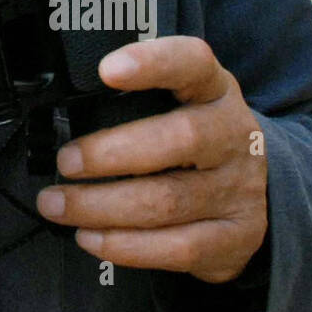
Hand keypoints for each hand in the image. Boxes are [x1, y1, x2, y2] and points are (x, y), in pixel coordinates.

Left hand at [34, 36, 268, 284]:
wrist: (254, 187)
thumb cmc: (194, 136)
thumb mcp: (177, 101)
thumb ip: (133, 96)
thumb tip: (62, 107)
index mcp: (214, 89)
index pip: (191, 63)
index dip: (152, 63)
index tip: (107, 70)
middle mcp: (234, 135)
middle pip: (181, 139)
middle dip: (110, 153)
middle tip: (65, 161)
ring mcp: (239, 188)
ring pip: (168, 200)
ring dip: (101, 206)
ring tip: (57, 204)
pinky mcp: (235, 237)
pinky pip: (178, 248)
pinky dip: (126, 246)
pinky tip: (91, 237)